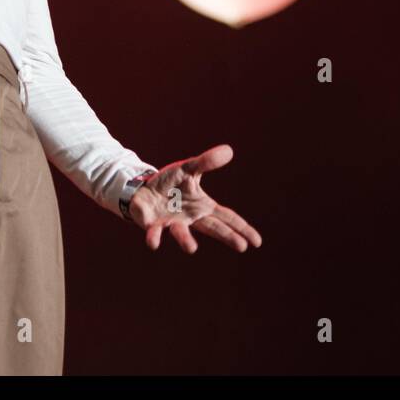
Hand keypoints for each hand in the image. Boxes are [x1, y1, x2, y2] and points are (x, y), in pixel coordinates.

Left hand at [127, 144, 262, 253]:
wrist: (143, 189)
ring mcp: (172, 223)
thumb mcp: (188, 169)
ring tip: (192, 249)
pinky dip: (154, 238)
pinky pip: (154, 232)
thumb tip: (229, 150)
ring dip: (186, 240)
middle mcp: (189, 218)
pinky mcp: (153, 225)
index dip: (242, 228)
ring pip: (181, 233)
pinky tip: (154, 243)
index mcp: (201, 207)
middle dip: (227, 237)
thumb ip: (206, 162)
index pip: (227, 218)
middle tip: (241, 247)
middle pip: (212, 228)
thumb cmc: (169, 183)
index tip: (257, 242)